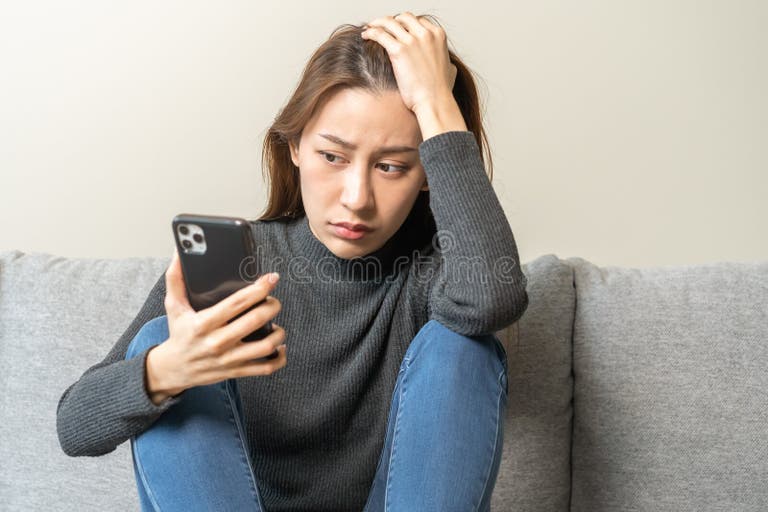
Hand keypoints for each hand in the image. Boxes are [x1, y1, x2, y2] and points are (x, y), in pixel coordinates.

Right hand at [146, 248, 286, 399]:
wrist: (172, 370)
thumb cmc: (178, 334)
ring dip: (279, 333)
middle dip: (272, 306)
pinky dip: (278, 357)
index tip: (271, 279)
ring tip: (276, 323)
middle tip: (274, 301)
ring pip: (265, 346)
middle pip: (256, 321)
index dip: (259, 289)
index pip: (237, 303)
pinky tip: (280, 347)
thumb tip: (178, 253)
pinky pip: (265, 368)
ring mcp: (228, 359)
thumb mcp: (173, 306)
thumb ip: (176, 278)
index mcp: (204, 323)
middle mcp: (218, 341)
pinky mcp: (235, 371)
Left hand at [361, 12, 457, 114]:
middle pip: (403, 18)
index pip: (418, 20)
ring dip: (378, 23)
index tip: (398, 30)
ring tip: (370, 28)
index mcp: (437, 35)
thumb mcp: (450, 70)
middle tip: (382, 27)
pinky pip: (379, 34)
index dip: (406, 24)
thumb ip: (447, 62)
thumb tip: (448, 65)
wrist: (434, 101)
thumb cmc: (440, 91)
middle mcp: (425, 34)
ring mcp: (412, 41)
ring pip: (389, 22)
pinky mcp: (398, 50)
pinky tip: (365, 35)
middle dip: (392, 21)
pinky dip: (370, 32)